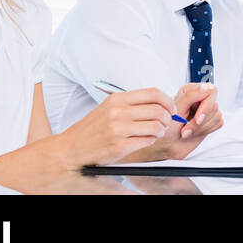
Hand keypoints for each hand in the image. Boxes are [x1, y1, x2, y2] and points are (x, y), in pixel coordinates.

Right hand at [56, 87, 176, 168]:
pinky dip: (151, 141)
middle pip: (158, 110)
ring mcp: (118, 129)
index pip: (153, 93)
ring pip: (156, 126)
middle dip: (167, 118)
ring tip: (155, 133)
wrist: (71, 149)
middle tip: (165, 123)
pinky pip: (147, 140)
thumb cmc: (92, 129)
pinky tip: (144, 140)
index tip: (171, 108)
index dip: (168, 100)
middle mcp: (117, 112)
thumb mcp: (109, 108)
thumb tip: (160, 103)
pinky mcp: (119, 145)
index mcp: (117, 99)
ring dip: (161, 131)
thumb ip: (132, 104)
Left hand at [121, 83, 223, 161]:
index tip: (197, 119)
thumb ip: (191, 96)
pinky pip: (218, 123)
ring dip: (201, 128)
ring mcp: (206, 110)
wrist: (166, 146)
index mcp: (190, 92)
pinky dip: (206, 130)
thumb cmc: (166, 129)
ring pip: (217, 115)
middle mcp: (199, 99)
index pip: (211, 91)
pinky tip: (194, 133)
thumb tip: (205, 87)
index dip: (206, 106)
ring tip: (187, 132)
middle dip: (201, 121)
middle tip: (187, 129)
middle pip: (214, 105)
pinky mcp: (210, 121)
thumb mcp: (176, 111)